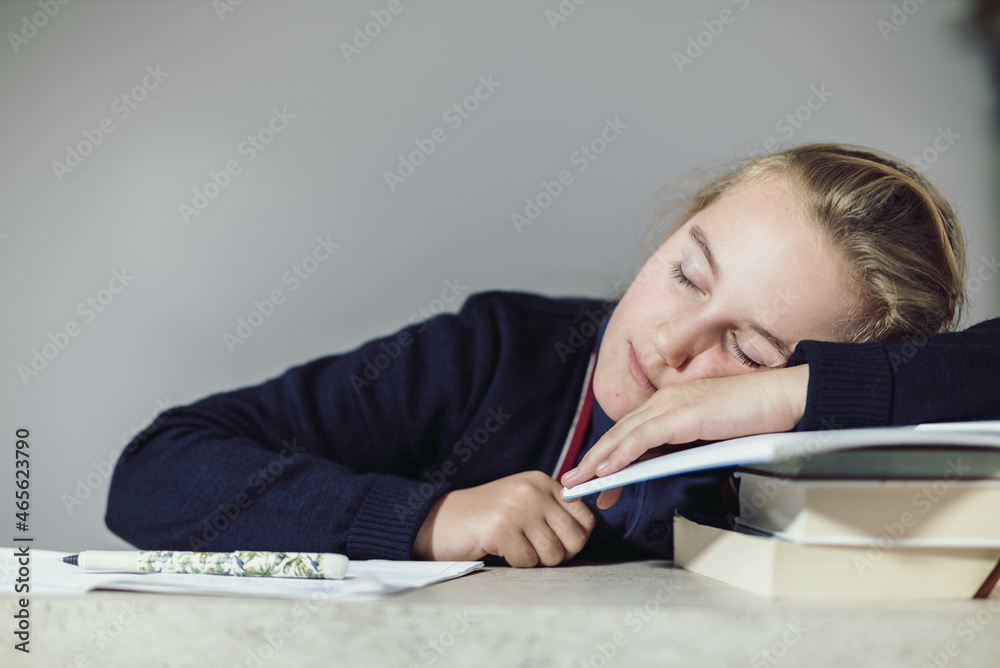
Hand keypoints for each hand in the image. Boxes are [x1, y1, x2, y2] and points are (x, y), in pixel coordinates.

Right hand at [413, 470, 595, 566]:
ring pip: (554, 554)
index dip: (575, 539)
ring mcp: (518, 508)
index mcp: (542, 481)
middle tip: (534, 552)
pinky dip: (515, 563)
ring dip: (535, 560)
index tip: (555, 542)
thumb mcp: (522, 501)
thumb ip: (551, 510)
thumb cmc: (484, 517)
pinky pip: (528, 562)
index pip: (585, 518)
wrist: (439, 519)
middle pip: (575, 539)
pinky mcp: (502, 528)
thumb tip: (584, 533)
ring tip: (515, 548)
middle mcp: (533, 491)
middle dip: (559, 555)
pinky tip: (498, 549)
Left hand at [559, 364, 808, 508]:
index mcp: (673, 403)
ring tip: (578, 482)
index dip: (610, 456)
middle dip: (594, 460)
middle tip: (572, 485)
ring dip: (598, 461)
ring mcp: (674, 405)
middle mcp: (667, 400)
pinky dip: (621, 455)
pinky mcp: (684, 415)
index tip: (594, 479)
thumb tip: (669, 467)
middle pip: (621, 434)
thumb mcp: (713, 435)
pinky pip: (644, 438)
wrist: (786, 397)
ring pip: (625, 436)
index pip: (632, 432)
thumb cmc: (758, 416)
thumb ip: (688, 446)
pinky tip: (605, 471)